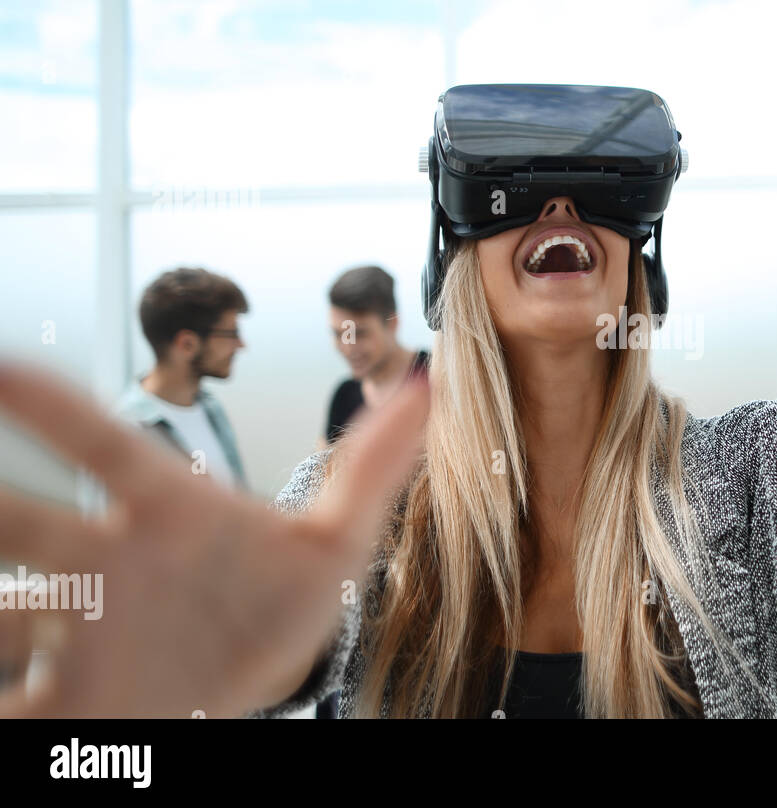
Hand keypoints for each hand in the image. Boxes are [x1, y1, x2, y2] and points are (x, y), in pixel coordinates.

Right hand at [0, 359, 430, 716]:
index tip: (4, 367)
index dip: (56, 409)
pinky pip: (18, 701)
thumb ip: (373, 469)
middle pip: (30, 531)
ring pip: (11, 620)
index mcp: (165, 514)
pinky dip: (11, 706)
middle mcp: (105, 562)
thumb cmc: (270, 604)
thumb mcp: (333, 548)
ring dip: (4, 621)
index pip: (111, 450)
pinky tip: (1, 714)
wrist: (245, 686)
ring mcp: (76, 630)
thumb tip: (427, 387)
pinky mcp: (65, 698)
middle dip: (1, 517)